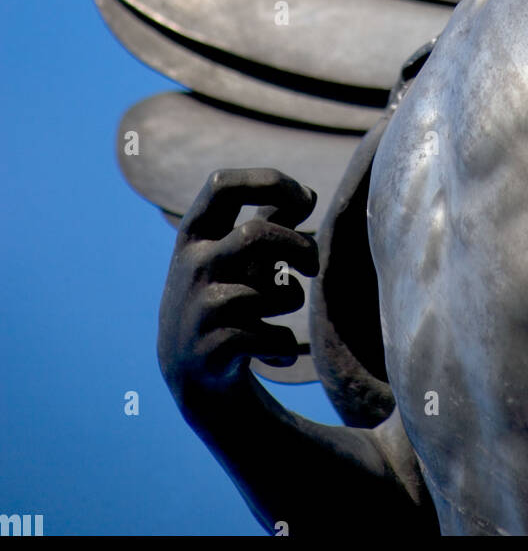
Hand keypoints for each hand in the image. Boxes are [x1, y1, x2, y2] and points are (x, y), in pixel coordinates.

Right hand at [157, 169, 317, 410]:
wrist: (191, 369)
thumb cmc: (226, 293)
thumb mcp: (240, 255)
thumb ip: (272, 222)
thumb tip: (310, 195)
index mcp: (196, 234)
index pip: (221, 185)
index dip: (268, 181)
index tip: (306, 199)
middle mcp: (193, 267)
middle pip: (254, 236)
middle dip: (300, 246)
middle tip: (313, 264)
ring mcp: (200, 309)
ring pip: (268, 294)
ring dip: (292, 298)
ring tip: (285, 308)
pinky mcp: (213, 349)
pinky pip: (272, 339)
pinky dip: (285, 346)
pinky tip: (276, 353)